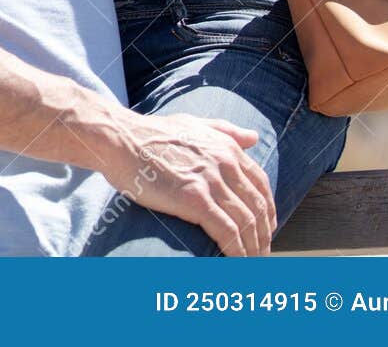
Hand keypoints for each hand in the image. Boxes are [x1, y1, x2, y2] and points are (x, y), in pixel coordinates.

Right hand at [102, 111, 276, 256]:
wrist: (118, 138)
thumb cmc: (150, 133)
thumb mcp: (193, 123)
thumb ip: (226, 130)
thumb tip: (255, 138)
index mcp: (226, 147)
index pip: (261, 184)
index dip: (268, 210)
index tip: (266, 228)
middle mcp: (224, 163)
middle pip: (257, 206)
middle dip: (264, 234)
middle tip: (261, 253)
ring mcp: (210, 181)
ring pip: (246, 222)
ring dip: (253, 248)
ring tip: (252, 264)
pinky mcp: (194, 199)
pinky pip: (227, 231)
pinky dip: (237, 250)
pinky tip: (237, 262)